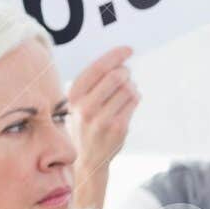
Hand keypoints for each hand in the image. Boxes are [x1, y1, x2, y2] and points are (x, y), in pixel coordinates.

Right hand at [69, 46, 138, 208]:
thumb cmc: (84, 125)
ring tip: (127, 89)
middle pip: (115, 77)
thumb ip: (91, 85)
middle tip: (127, 73)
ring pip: (127, 89)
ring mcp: (103, 119)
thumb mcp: (78, 104)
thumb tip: (117, 63)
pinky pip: (133, 102)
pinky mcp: (118, 128)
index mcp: (74, 96)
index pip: (97, 68)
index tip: (128, 49)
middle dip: (125, 71)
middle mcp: (86, 107)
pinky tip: (131, 99)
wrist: (86, 159)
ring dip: (131, 85)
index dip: (115, 56)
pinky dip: (135, 96)